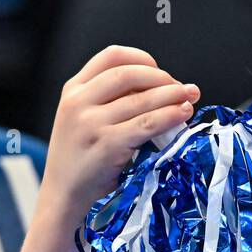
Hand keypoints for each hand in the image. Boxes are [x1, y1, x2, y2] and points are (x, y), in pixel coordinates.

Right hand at [38, 45, 199, 223]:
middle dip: (162, 78)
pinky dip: (170, 116)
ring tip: (190, 98)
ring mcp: (90, 124)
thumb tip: (159, 88)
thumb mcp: (81, 118)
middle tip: (182, 89)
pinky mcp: (107, 145)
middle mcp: (78, 102)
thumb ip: (108, 100)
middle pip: (129, 74)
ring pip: (142, 99)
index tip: (159, 70)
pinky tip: (182, 114)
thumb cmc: (80, 157)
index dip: (142, 58)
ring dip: (173, 95)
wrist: (62, 195)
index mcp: (73, 90)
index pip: (111, 56)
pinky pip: (147, 124)